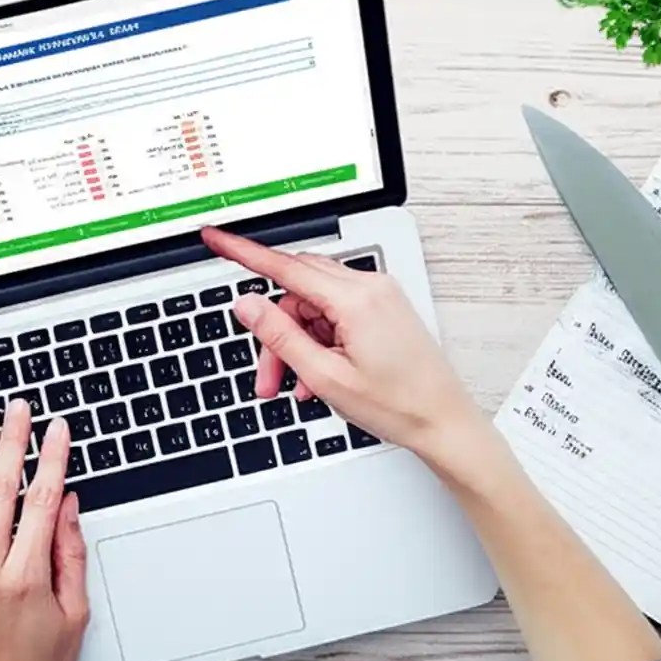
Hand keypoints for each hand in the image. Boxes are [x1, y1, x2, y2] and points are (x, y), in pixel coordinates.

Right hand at [201, 227, 487, 466]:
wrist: (443, 422)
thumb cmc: (400, 405)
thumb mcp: (326, 377)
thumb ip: (281, 336)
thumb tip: (248, 305)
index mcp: (356, 299)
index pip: (285, 267)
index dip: (244, 253)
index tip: (217, 238)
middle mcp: (370, 288)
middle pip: (296, 291)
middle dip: (274, 331)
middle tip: (267, 375)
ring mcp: (379, 297)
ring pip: (312, 306)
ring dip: (296, 343)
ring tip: (297, 386)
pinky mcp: (382, 310)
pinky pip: (334, 315)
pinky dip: (318, 342)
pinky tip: (316, 376)